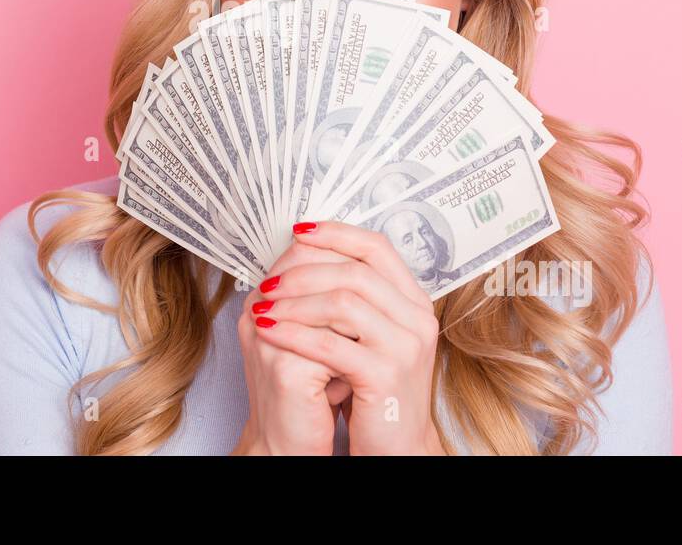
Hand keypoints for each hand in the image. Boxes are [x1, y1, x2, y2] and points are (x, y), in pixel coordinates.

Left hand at [252, 221, 445, 454]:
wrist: (395, 448)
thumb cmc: (374, 389)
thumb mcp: (369, 335)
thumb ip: (353, 296)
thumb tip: (304, 252)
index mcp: (413, 301)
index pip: (377, 247)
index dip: (336, 233)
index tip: (299, 232)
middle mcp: (417, 318)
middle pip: (356, 271)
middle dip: (303, 272)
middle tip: (268, 282)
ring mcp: (405, 347)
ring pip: (343, 303)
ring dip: (295, 302)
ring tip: (264, 308)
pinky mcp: (386, 375)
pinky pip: (331, 344)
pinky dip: (294, 334)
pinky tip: (270, 332)